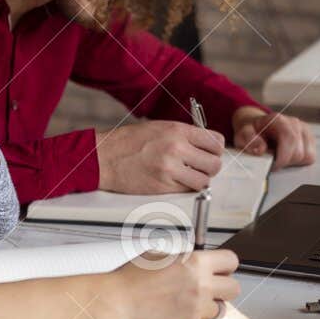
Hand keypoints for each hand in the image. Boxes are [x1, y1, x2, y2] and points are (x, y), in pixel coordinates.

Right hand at [95, 249, 240, 318]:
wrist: (114, 304)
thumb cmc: (128, 280)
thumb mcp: (157, 256)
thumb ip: (182, 258)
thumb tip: (191, 258)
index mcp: (194, 263)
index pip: (230, 261)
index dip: (226, 265)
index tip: (222, 268)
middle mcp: (200, 285)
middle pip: (234, 287)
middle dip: (224, 286)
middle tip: (212, 286)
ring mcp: (196, 308)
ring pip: (222, 308)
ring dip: (212, 305)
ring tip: (195, 301)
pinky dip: (196, 318)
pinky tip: (180, 312)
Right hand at [96, 120, 224, 192]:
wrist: (103, 157)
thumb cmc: (128, 141)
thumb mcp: (159, 127)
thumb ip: (184, 135)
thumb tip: (206, 144)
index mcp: (177, 130)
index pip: (215, 141)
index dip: (216, 149)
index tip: (211, 152)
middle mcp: (176, 148)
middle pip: (214, 163)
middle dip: (211, 167)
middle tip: (202, 167)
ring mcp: (170, 169)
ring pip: (204, 181)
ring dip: (200, 180)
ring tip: (190, 176)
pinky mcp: (162, 187)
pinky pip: (187, 190)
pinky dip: (186, 188)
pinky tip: (176, 181)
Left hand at [233, 107, 315, 166]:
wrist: (257, 126)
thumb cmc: (252, 131)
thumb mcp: (243, 135)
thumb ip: (249, 140)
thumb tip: (261, 149)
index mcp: (278, 120)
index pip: (290, 139)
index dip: (283, 157)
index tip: (273, 165)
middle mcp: (294, 123)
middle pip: (299, 151)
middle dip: (286, 162)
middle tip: (273, 163)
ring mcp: (304, 130)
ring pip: (307, 155)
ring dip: (293, 162)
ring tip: (280, 158)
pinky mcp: (309, 139)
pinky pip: (311, 157)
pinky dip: (299, 161)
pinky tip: (288, 157)